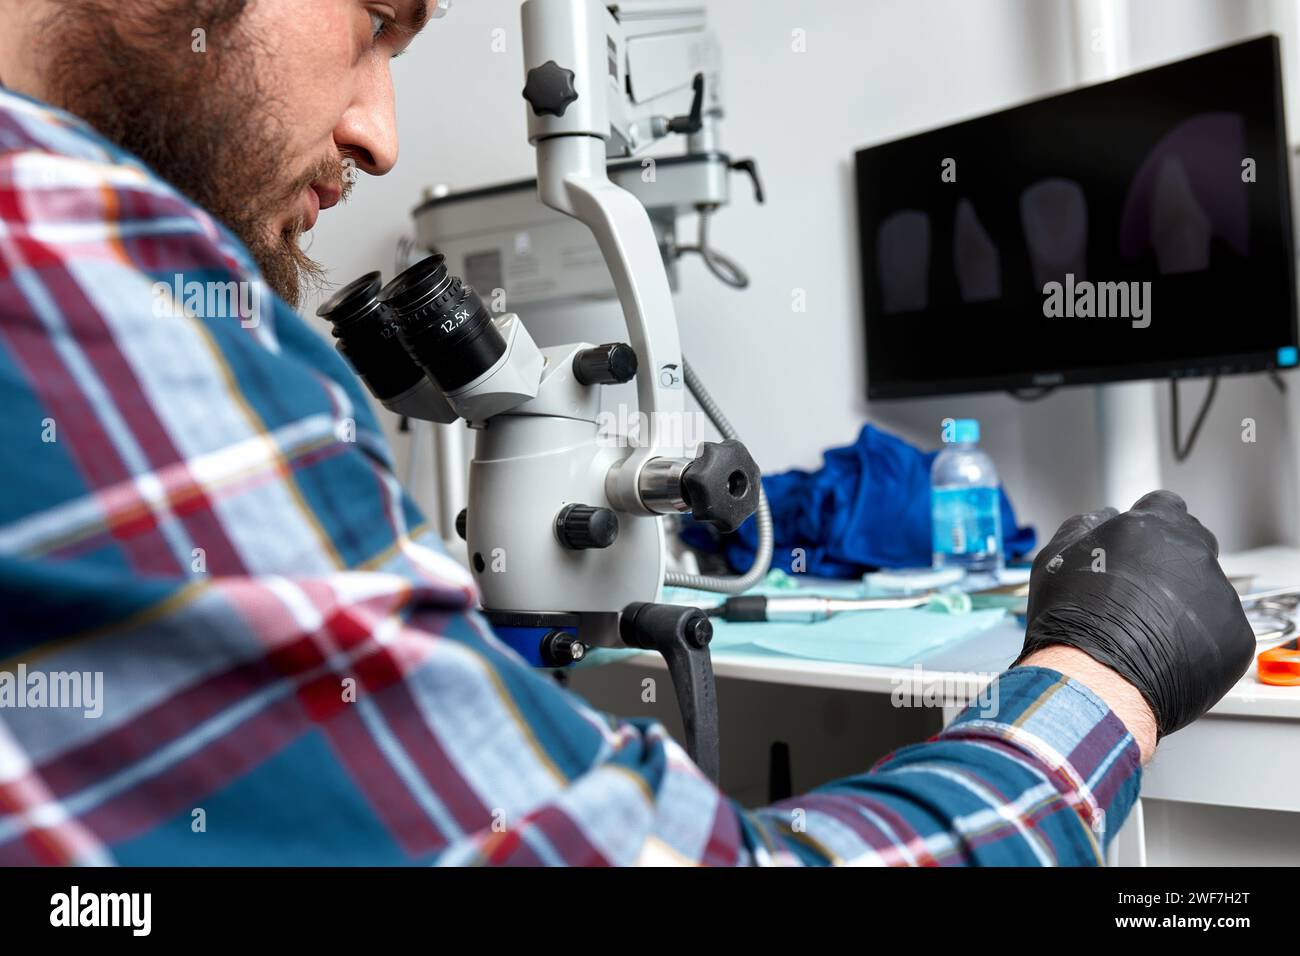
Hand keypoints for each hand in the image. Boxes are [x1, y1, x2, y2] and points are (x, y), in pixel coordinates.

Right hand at [1015, 491, 1254, 737]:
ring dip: (1185, 603)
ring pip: (1207, 589)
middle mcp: (1191, 552)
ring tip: (1149, 632)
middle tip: (1141, 594)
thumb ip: (1083, 527)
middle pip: (1192, 544)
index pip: (1164, 506)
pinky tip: (1168, 654)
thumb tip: (1102, 518)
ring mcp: (1219, 594)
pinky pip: (1221, 630)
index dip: (1149, 526)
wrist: (1094, 678)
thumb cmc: (1070, 622)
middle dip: (1170, 562)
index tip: (1140, 547)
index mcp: (1148, 526)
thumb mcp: (1055, 559)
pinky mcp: (1235, 635)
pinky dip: (1199, 640)